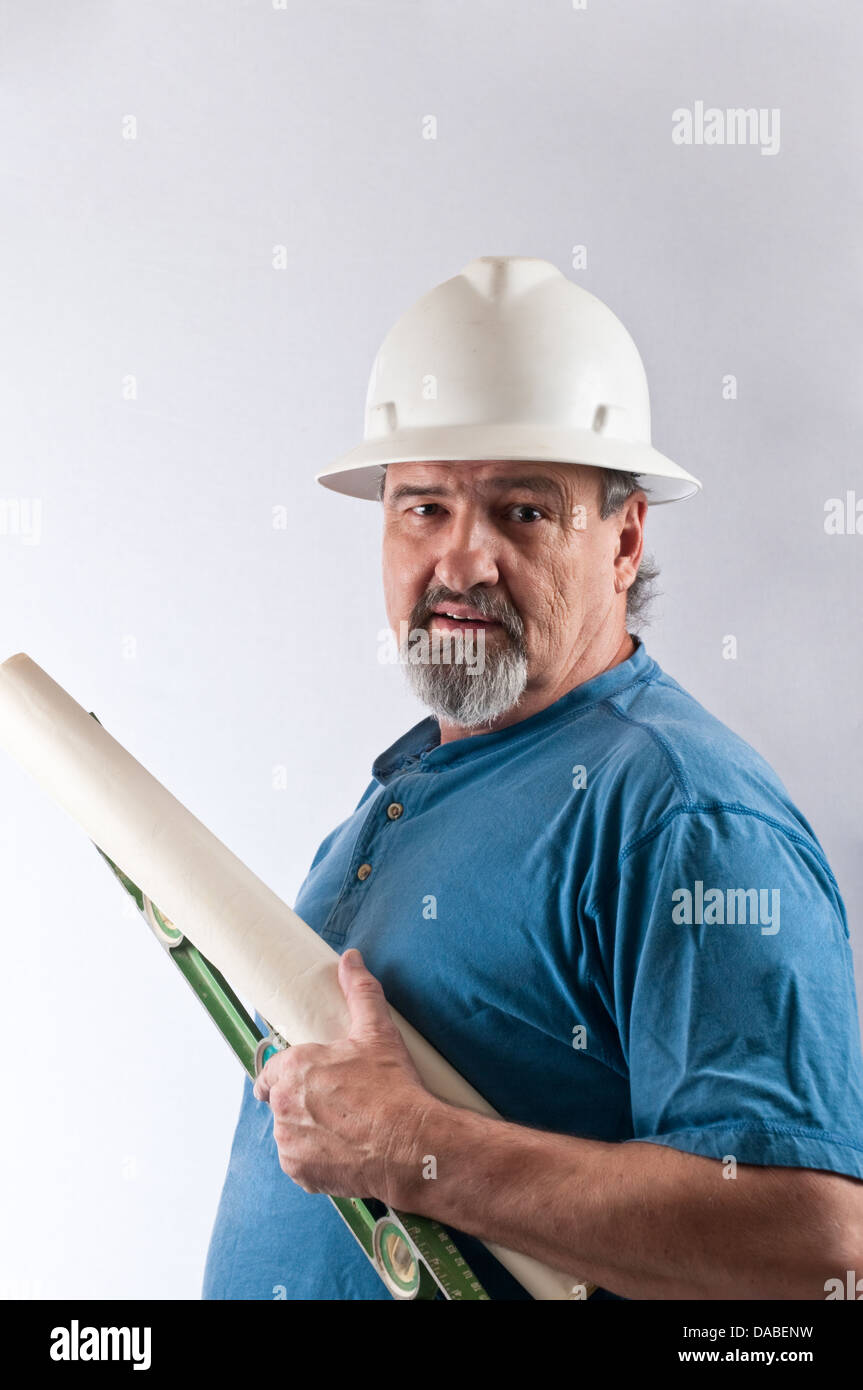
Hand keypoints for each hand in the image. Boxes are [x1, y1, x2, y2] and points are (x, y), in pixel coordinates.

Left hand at [252, 948, 435, 1205]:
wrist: (411, 1144)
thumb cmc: (392, 1086)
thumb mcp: (377, 1031)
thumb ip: (359, 991)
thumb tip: (350, 958)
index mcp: (294, 1067)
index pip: (271, 1072)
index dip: (287, 1076)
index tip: (307, 1082)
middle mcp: (283, 1104)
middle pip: (282, 1102)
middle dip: (302, 1103)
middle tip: (337, 1105)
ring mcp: (289, 1141)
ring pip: (290, 1133)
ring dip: (307, 1131)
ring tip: (343, 1129)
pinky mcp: (299, 1172)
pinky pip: (299, 1163)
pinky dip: (315, 1159)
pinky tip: (342, 1151)